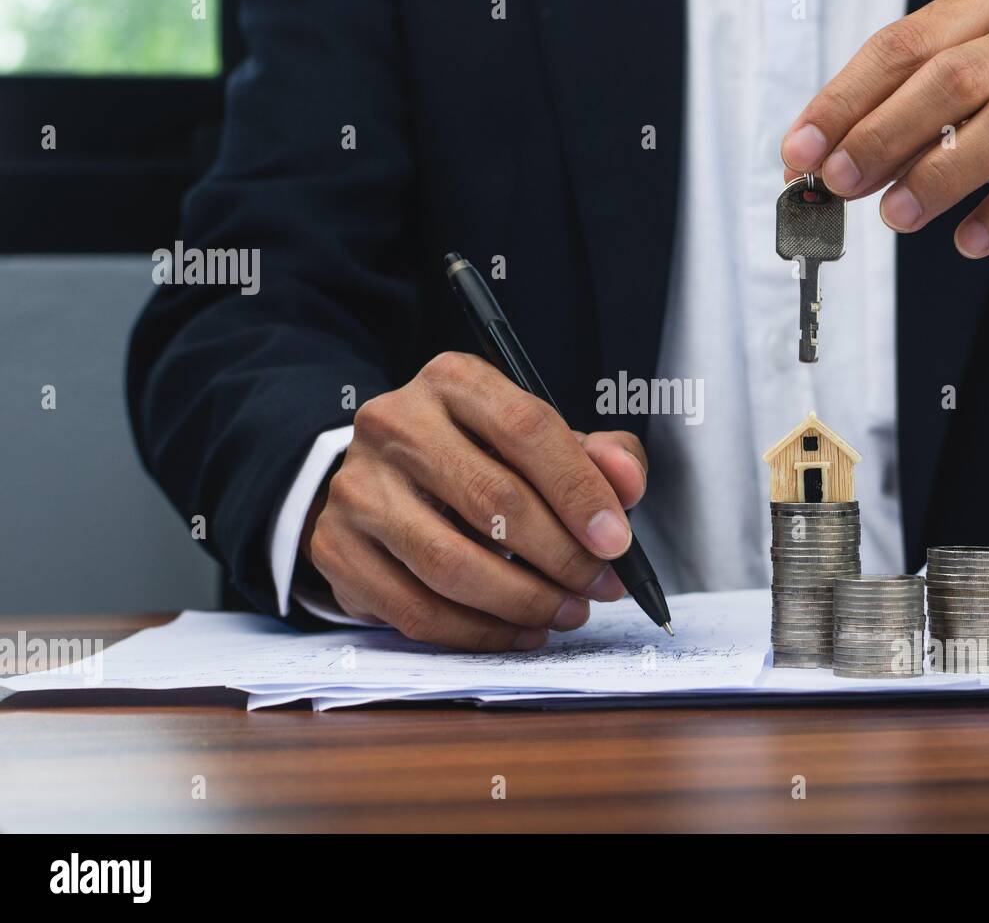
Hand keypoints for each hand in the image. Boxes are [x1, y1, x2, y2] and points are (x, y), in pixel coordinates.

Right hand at [301, 352, 646, 650]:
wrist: (380, 476)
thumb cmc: (473, 457)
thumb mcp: (535, 442)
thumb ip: (594, 456)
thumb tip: (627, 481)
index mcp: (453, 381)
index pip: (526, 428)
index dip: (579, 491)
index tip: (617, 542)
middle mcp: (395, 424)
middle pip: (491, 499)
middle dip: (561, 556)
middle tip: (600, 587)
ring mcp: (357, 487)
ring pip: (450, 564)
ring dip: (524, 602)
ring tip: (565, 612)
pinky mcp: (335, 548)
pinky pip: (415, 610)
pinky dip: (479, 633)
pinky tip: (519, 632)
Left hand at [781, 0, 988, 257]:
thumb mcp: (961, 94)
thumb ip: (893, 118)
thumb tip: (815, 166)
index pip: (903, 45)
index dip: (844, 101)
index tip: (800, 150)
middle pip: (951, 78)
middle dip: (883, 134)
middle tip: (840, 184)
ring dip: (940, 174)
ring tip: (896, 217)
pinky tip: (968, 239)